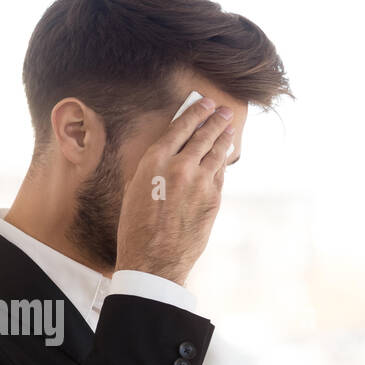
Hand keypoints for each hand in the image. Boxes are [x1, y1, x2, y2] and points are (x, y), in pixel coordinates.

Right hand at [114, 95, 234, 285]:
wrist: (153, 261)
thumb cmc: (136, 229)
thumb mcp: (136, 190)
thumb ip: (154, 169)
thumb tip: (170, 155)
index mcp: (155, 162)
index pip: (180, 127)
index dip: (194, 112)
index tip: (203, 103)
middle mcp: (180, 167)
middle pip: (203, 135)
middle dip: (215, 120)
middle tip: (222, 111)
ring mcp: (200, 183)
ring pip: (217, 152)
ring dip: (224, 137)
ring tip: (229, 128)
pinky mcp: (213, 199)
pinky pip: (219, 174)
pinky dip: (221, 163)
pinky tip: (223, 158)